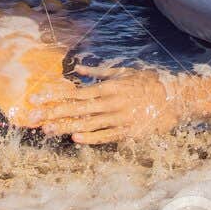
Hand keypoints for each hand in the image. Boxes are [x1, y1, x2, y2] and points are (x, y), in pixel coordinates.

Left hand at [20, 65, 187, 143]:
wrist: (175, 98)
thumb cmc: (148, 83)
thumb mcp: (124, 73)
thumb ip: (99, 73)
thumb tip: (78, 70)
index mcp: (109, 87)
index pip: (76, 92)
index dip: (55, 95)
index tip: (37, 98)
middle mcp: (112, 103)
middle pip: (78, 109)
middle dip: (55, 113)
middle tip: (35, 117)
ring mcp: (120, 119)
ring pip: (89, 124)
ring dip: (67, 127)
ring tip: (48, 130)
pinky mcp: (129, 132)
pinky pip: (107, 136)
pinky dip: (92, 138)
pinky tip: (76, 139)